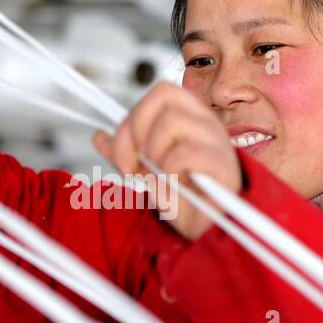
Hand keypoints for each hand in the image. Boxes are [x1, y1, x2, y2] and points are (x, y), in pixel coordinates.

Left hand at [92, 84, 242, 241]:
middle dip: (138, 131)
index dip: (134, 117)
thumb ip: (124, 154)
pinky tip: (177, 184)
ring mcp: (216, 140)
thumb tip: (99, 137)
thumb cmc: (184, 199)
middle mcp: (204, 122)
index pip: (160, 92)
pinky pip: (185, 153)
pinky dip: (170, 171)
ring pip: (172, 121)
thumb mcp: (146, 173)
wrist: (207, 230)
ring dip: (155, 153)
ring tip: (162, 175)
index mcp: (190, 118)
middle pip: (163, 94)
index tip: (125, 152)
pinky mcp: (224, 164)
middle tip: (138, 163)